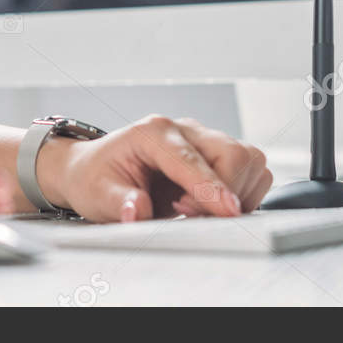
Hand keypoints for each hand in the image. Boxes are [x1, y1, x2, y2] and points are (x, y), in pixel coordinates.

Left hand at [38, 115, 270, 221]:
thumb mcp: (98, 195)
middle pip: (233, 153)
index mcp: (153, 132)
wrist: (92, 171)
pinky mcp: (214, 154)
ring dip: (238, 191)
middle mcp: (183, 129)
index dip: (212, 188)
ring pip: (248, 159)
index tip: (228, 212)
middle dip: (226, 190)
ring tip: (197, 209)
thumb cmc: (95, 179)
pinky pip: (250, 170)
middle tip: (190, 214)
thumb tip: (137, 212)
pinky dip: (242, 192)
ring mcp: (202, 139)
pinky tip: (209, 204)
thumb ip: (120, 204)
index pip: (193, 160)